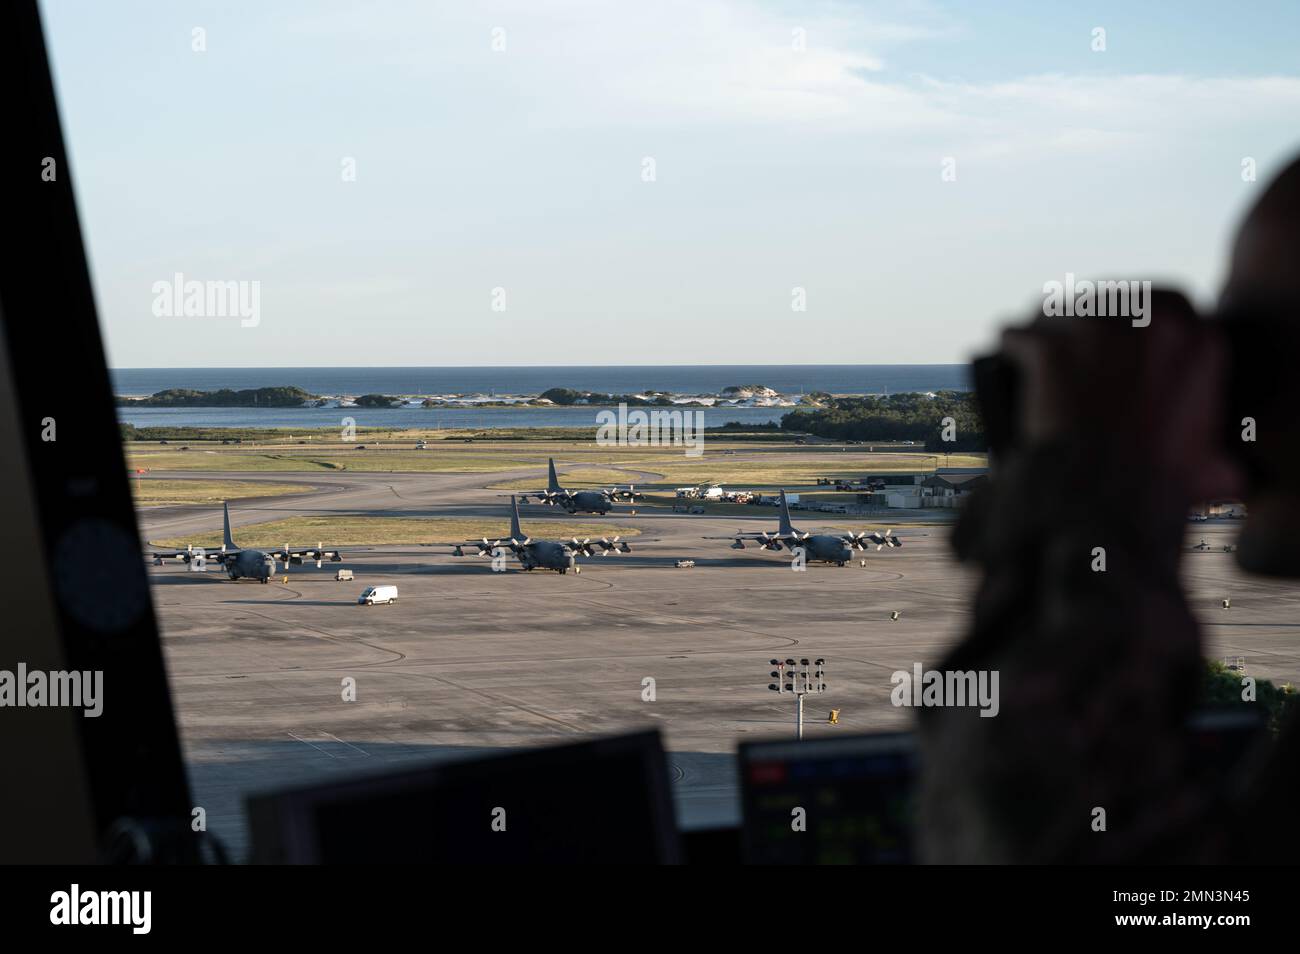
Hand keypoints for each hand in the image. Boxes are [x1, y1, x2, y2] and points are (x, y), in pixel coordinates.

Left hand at [997, 289, 1241, 505]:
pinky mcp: (1050, 347)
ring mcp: (1099, 330)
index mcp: (1198, 340)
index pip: (1163, 301)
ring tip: (1030, 346)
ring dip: (1043, 326)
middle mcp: (1152, 323)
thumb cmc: (1150, 493)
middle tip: (1065, 343)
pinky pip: (1015, 335)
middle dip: (1083, 317)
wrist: (1103, 506)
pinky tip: (1004, 357)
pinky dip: (1007, 347)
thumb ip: (1212, 452)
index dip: (1131, 316)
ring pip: (1057, 310)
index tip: (1112, 333)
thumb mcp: (1202, 465)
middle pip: (1104, 298)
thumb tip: (1228, 474)